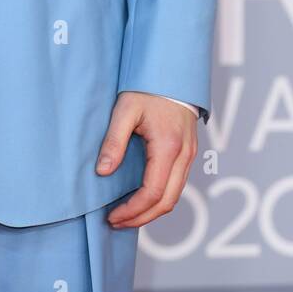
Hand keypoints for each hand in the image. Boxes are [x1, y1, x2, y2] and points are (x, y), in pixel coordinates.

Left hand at [95, 92, 197, 228]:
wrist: (172, 69)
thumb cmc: (148, 87)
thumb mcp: (125, 109)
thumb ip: (114, 141)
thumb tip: (103, 171)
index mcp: (168, 147)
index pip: (152, 192)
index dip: (133, 210)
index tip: (112, 216)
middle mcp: (184, 155)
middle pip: (167, 202)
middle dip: (141, 218)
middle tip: (116, 222)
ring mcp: (189, 155)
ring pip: (174, 196)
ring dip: (151, 211)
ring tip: (126, 214)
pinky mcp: (188, 152)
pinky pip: (177, 184)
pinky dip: (160, 198)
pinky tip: (142, 198)